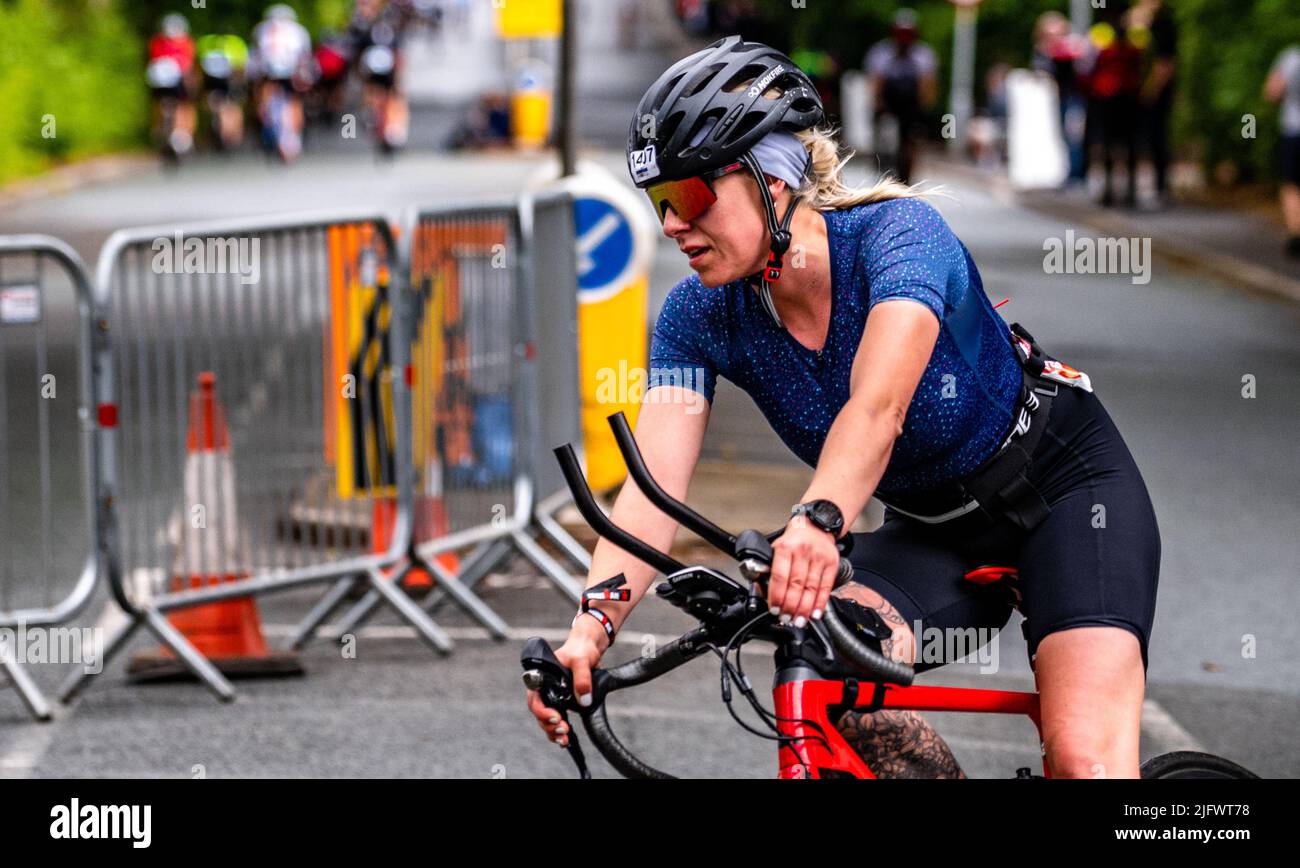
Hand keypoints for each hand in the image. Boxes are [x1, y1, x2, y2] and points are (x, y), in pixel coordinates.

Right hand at [524, 618, 606, 747]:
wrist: (589, 648)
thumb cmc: (580, 649)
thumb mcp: (581, 660)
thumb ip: (582, 678)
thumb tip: (584, 700)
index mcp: (542, 677)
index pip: (534, 699)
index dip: (542, 712)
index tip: (556, 718)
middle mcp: (544, 689)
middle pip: (539, 713)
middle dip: (549, 726)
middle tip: (563, 731)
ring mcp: (552, 696)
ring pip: (546, 720)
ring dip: (553, 732)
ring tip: (565, 739)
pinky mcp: (562, 702)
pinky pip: (556, 719)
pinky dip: (559, 731)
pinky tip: (566, 739)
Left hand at [768, 518, 839, 627]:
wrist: (816, 526)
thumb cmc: (794, 540)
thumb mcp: (776, 548)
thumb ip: (769, 568)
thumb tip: (762, 591)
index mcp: (785, 547)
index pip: (780, 576)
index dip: (777, 596)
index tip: (774, 609)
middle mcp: (802, 551)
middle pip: (796, 585)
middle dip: (790, 606)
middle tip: (786, 618)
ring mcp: (818, 557)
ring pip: (811, 588)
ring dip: (804, 608)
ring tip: (799, 621)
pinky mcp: (831, 563)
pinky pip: (825, 587)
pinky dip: (820, 603)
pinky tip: (815, 613)